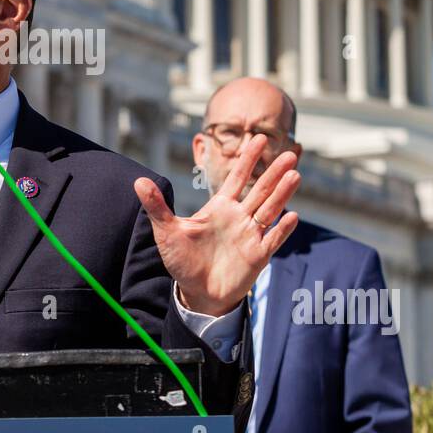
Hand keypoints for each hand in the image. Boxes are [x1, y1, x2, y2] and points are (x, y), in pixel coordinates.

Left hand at [135, 137, 299, 316]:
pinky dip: (282, 230)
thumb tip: (138, 181)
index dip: (248, 159)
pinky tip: (292, 216)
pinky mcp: (257, 256)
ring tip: (294, 175)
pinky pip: (272, 240)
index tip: (259, 139)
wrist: (196, 293)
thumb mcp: (166, 231)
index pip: (237, 178)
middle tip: (290, 155)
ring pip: (270, 210)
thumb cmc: (183, 261)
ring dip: (282, 194)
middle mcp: (239, 218)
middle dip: (273, 173)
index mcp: (220, 207)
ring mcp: (250, 236)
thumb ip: (157, 206)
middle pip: (260, 190)